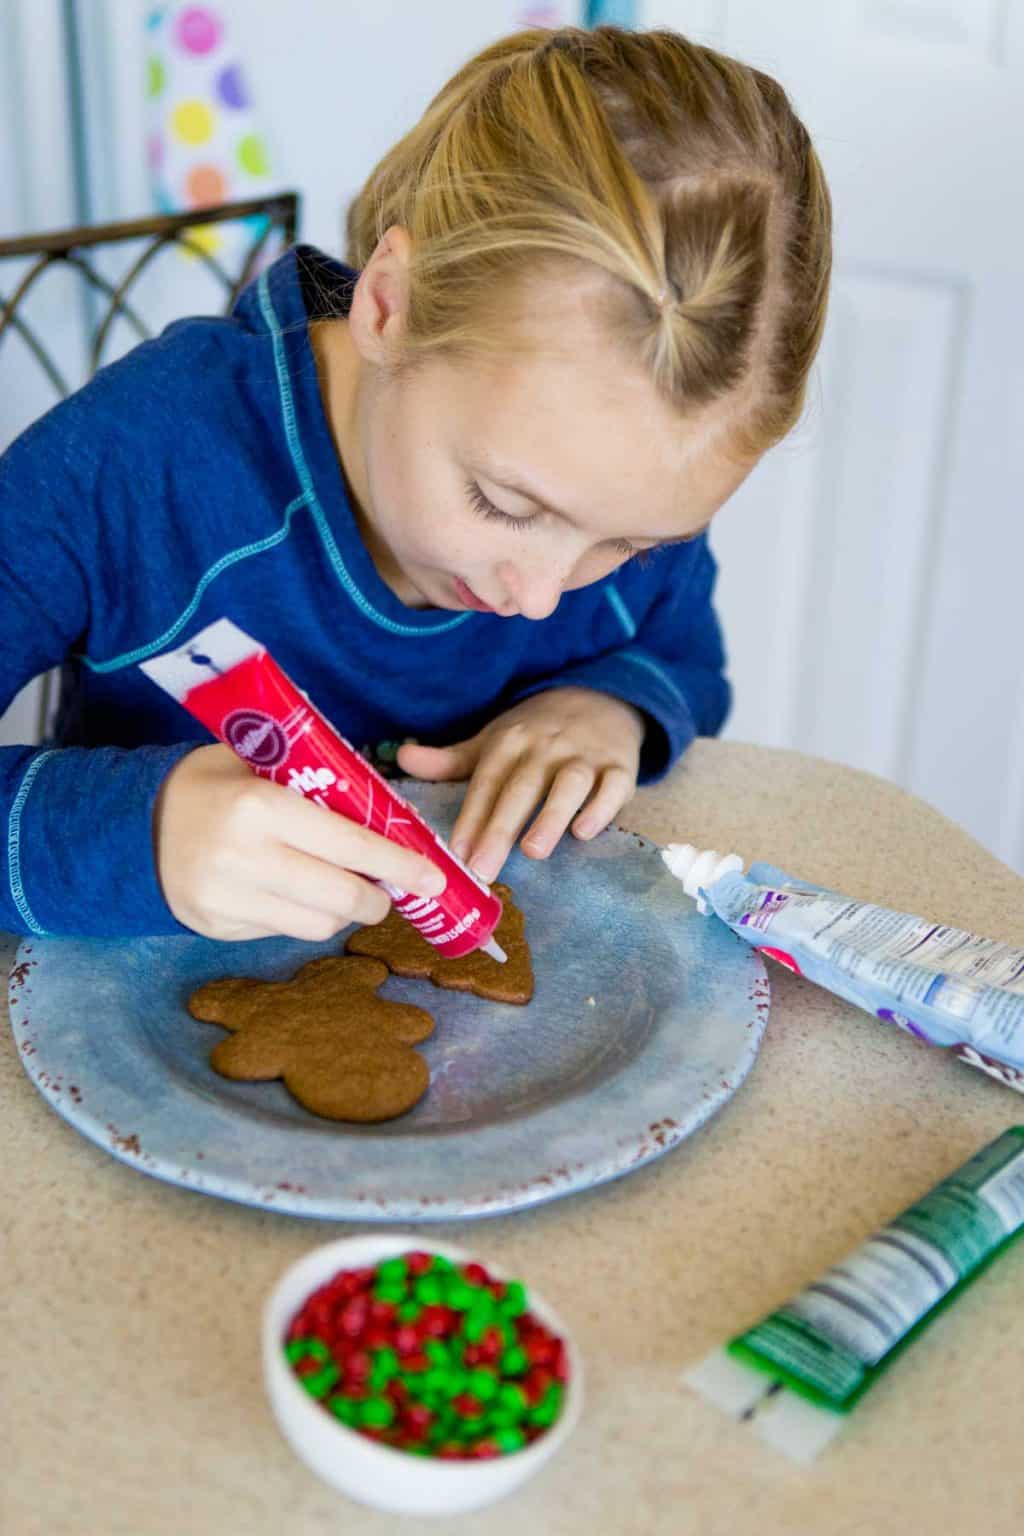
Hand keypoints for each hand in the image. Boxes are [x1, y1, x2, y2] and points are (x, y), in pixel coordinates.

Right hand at [153, 744, 445, 941]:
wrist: (132, 824)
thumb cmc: (213, 784)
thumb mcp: (259, 760)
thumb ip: (316, 776)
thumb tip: (389, 800)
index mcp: (261, 807)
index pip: (350, 844)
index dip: (398, 864)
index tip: (433, 878)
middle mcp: (244, 858)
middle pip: (342, 896)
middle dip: (377, 898)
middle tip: (386, 890)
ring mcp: (227, 900)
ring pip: (318, 924)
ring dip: (343, 912)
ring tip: (344, 890)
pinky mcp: (216, 928)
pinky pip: (283, 932)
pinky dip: (303, 917)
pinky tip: (297, 894)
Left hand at [397, 688, 643, 882]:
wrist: (600, 698)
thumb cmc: (537, 732)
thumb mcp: (493, 740)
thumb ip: (450, 760)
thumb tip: (402, 758)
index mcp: (510, 742)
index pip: (486, 782)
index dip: (471, 817)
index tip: (456, 852)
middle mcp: (545, 748)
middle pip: (521, 788)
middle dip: (500, 828)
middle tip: (484, 868)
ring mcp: (585, 756)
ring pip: (569, 785)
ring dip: (551, 816)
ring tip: (533, 852)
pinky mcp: (620, 766)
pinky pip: (614, 786)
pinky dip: (602, 808)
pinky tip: (585, 832)